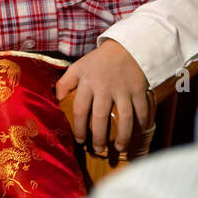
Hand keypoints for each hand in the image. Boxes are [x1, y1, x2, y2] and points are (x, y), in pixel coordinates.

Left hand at [55, 39, 151, 154]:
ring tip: (119, 148)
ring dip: (123, 136)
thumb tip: (56, 100)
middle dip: (99, 137)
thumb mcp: (77, 68)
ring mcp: (123, 89)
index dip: (79, 128)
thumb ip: (65, 83)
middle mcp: (105, 87)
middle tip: (98, 150)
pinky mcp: (139, 90)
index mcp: (87, 82)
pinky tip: (138, 133)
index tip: (80, 140)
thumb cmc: (98, 61)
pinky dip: (142, 123)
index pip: (80, 109)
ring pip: (124, 118)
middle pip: (101, 117)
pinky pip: (142, 110)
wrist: (125, 48)